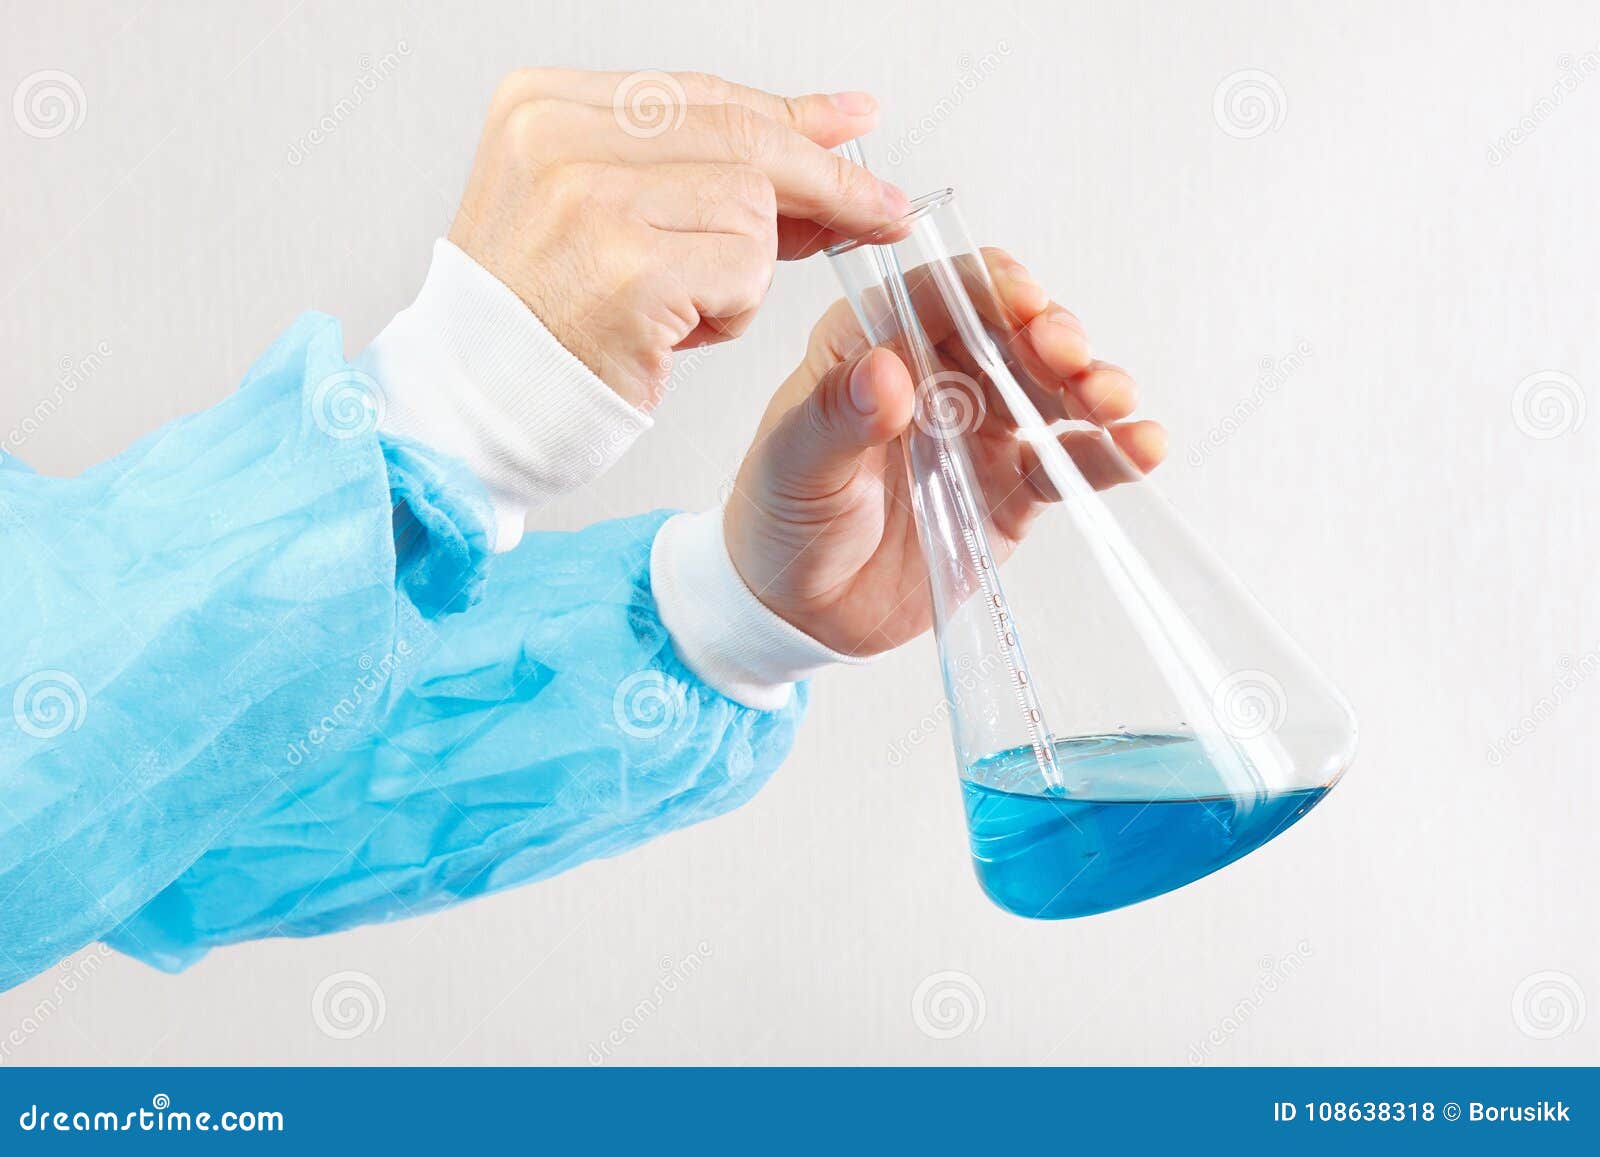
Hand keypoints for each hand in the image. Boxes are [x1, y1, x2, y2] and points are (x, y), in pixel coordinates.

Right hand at [447, 68, 908, 409]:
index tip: (852, 125)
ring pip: (752, 206)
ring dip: (743, 271)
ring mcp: (590, 203)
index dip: (788, 116)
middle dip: (826, 178)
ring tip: (679, 310)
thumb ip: (698, 169)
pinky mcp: (627, 271)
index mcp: (543, 106)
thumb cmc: (543, 320)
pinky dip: (732, 310)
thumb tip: (833, 136)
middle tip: (882, 209)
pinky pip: (745, 269)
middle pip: (741, 137)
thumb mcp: (605, 216)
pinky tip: (677, 334)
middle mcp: (559, 140)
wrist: (473, 406)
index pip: (699, 95)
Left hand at [723, 250, 1168, 655]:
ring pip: (1051, 386)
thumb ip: (835, 419)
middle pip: (1010, 331)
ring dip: (1091, 384)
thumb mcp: (792, 468)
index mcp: (874, 342)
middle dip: (1051, 334)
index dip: (986, 288)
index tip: (1021, 302)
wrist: (799, 612)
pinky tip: (1142, 447)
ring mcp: (983, 427)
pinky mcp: (1013, 486)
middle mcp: (937, 372)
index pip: (938, 293)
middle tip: (1068, 358)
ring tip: (1113, 402)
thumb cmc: (779, 523)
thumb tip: (885, 372)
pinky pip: (1069, 460)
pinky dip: (1108, 452)